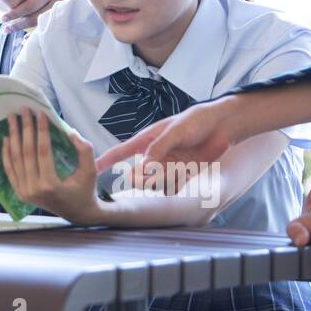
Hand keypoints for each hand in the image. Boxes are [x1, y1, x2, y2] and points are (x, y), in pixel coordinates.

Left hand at [1, 0, 81, 29]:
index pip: (32, 3)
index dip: (17, 12)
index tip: (4, 16)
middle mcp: (57, 1)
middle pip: (34, 16)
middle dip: (17, 22)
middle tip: (4, 28)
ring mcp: (63, 8)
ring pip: (42, 20)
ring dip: (26, 26)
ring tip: (12, 30)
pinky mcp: (68, 10)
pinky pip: (52, 20)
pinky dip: (39, 26)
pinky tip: (30, 29)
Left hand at [1, 106, 101, 224]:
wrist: (77, 213)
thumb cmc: (85, 190)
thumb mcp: (90, 170)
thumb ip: (84, 150)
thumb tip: (70, 131)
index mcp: (50, 185)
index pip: (43, 151)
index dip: (41, 130)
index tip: (40, 113)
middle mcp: (33, 189)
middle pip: (26, 152)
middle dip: (25, 128)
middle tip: (23, 110)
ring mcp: (23, 192)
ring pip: (15, 159)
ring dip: (13, 136)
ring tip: (12, 118)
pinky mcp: (19, 193)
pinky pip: (9, 170)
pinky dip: (6, 153)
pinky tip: (7, 137)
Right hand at [94, 97, 237, 182]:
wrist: (221, 127)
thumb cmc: (194, 121)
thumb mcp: (174, 132)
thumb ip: (158, 149)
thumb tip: (143, 167)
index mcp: (145, 141)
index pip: (119, 152)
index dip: (104, 162)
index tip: (89, 170)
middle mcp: (152, 156)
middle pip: (137, 176)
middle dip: (142, 179)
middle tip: (151, 174)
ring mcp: (166, 167)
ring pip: (154, 185)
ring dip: (162, 182)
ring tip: (177, 169)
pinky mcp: (181, 175)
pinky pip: (170, 188)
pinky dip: (175, 186)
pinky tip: (185, 174)